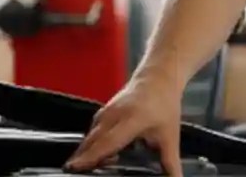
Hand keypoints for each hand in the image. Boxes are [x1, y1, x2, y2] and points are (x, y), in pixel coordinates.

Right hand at [64, 73, 183, 175]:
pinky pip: (92, 130)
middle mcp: (114, 114)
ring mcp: (106, 111)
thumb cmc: (164, 104)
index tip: (75, 167)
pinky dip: (91, 144)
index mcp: (132, 119)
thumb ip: (170, 162)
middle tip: (78, 172)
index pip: (107, 142)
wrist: (159, 77)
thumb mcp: (170, 136)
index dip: (91, 157)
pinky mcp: (103, 111)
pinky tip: (97, 154)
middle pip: (92, 141)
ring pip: (90, 136)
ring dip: (87, 152)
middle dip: (84, 159)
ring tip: (91, 167)